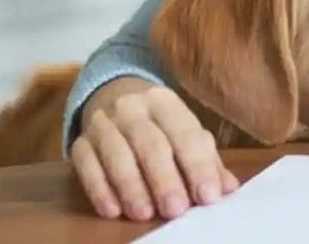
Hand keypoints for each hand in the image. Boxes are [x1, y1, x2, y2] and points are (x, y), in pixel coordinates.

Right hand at [69, 77, 239, 220]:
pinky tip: (112, 210)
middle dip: (164, 179)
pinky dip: (99, 189)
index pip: (185, 132)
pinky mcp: (80, 142)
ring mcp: (103, 123)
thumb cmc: (158, 123)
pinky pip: (86, 165)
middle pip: (150, 143)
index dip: (198, 165)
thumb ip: (206, 158)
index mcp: (165, 102)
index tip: (208, 196)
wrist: (110, 96)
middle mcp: (132, 107)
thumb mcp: (183, 131)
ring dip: (131, 186)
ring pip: (117, 154)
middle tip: (176, 210)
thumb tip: (228, 187)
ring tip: (144, 213)